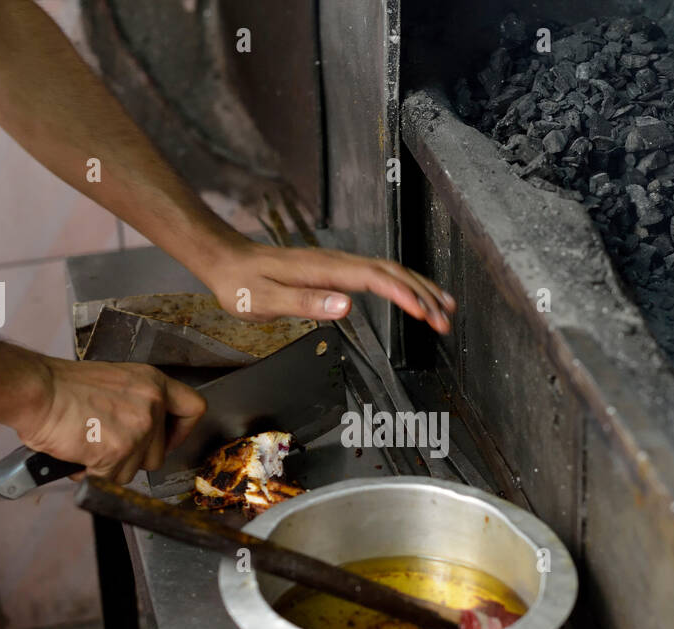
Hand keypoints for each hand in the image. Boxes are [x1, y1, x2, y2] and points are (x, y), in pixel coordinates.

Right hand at [15, 356, 205, 483]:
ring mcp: (138, 429)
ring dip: (110, 467)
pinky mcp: (118, 451)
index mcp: (153, 383)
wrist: (36, 391)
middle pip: (159, 454)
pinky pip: (112, 479)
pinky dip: (93, 474)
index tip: (166, 439)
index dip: (181, 431)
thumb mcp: (115, 382)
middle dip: (132, 458)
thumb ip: (138, 404)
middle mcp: (152, 404)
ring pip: (134, 471)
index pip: (194, 409)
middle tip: (105, 443)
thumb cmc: (62, 387)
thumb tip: (147, 433)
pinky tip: (79, 454)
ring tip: (88, 444)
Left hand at [200, 238, 455, 333]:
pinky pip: (377, 275)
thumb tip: (346, 304)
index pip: (376, 280)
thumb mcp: (266, 300)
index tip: (426, 315)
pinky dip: (401, 285)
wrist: (227, 261)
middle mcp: (338, 263)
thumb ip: (307, 303)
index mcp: (326, 270)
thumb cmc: (243, 285)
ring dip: (419, 289)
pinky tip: (411, 297)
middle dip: (423, 295)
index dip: (404, 296)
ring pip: (389, 272)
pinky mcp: (335, 270)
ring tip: (445, 308)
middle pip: (392, 274)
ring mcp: (338, 264)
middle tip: (446, 321)